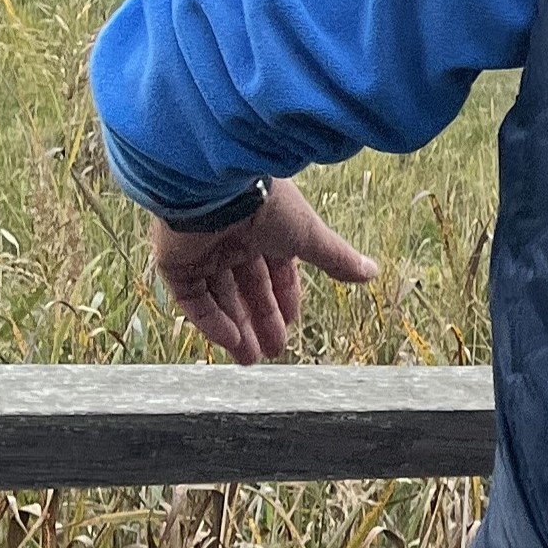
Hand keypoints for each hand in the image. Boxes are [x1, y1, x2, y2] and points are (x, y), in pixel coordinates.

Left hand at [149, 182, 378, 363]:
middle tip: (273, 353)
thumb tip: (373, 272)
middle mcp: (231, 240)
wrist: (213, 186)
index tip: (292, 325)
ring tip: (251, 360)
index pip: (275, 270)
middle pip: (247, 289)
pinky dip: (211, 322)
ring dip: (237, 329)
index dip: (284, 298)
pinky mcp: (174, 262)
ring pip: (219, 298)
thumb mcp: (309, 236)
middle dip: (261, 321)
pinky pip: (193, 299)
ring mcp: (201, 252)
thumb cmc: (267, 203)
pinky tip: (231, 342)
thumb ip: (336, 258)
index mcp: (263, 229)